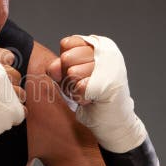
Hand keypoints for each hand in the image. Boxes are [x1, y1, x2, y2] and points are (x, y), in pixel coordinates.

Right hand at [0, 47, 25, 164]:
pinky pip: (21, 110)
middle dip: (10, 83)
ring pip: (21, 93)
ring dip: (14, 99)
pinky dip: (15, 114)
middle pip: (15, 75)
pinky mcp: (11, 110)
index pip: (6, 55)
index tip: (1, 70)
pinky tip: (4, 116)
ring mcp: (7, 92)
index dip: (5, 63)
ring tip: (2, 105)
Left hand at [47, 34, 145, 153]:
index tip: (79, 73)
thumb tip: (53, 67)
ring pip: (72, 73)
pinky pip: (78, 88)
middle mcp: (107, 51)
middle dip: (69, 77)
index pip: (66, 44)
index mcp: (99, 45)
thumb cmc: (91, 96)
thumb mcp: (69, 78)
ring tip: (89, 93)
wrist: (111, 121)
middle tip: (84, 85)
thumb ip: (59, 68)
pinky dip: (80, 98)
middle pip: (67, 58)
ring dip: (75, 89)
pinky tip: (92, 100)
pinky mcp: (108, 83)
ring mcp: (109, 66)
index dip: (65, 62)